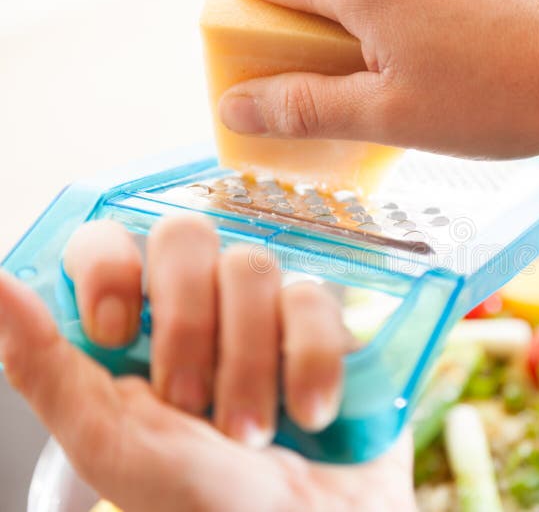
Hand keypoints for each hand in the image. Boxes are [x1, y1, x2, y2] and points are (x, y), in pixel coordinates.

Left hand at [0, 215, 414, 511]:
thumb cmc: (208, 507)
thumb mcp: (112, 447)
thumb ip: (47, 369)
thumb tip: (0, 288)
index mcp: (137, 331)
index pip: (108, 240)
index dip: (109, 268)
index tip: (116, 331)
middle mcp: (201, 309)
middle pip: (186, 236)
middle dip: (188, 325)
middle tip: (190, 402)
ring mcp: (266, 311)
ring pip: (253, 267)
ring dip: (249, 362)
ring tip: (252, 432)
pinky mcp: (323, 323)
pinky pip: (316, 299)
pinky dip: (312, 362)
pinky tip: (308, 413)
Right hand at [220, 0, 538, 157]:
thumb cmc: (502, 95)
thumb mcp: (389, 116)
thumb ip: (306, 108)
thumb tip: (237, 108)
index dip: (247, 31)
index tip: (262, 78)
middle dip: (298, 42)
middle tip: (320, 98)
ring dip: (346, 43)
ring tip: (378, 94)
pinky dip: (388, 34)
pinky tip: (421, 77)